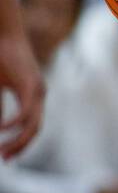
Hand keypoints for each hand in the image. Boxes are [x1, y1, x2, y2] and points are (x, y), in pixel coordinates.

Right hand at [0, 33, 44, 158]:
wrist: (4, 33)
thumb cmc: (0, 56)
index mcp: (31, 95)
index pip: (31, 125)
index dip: (20, 142)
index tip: (6, 155)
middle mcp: (38, 94)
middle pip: (34, 129)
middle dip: (20, 146)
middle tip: (4, 159)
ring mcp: (37, 89)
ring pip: (33, 124)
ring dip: (18, 140)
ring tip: (2, 150)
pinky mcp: (31, 84)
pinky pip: (26, 111)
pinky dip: (14, 123)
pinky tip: (2, 129)